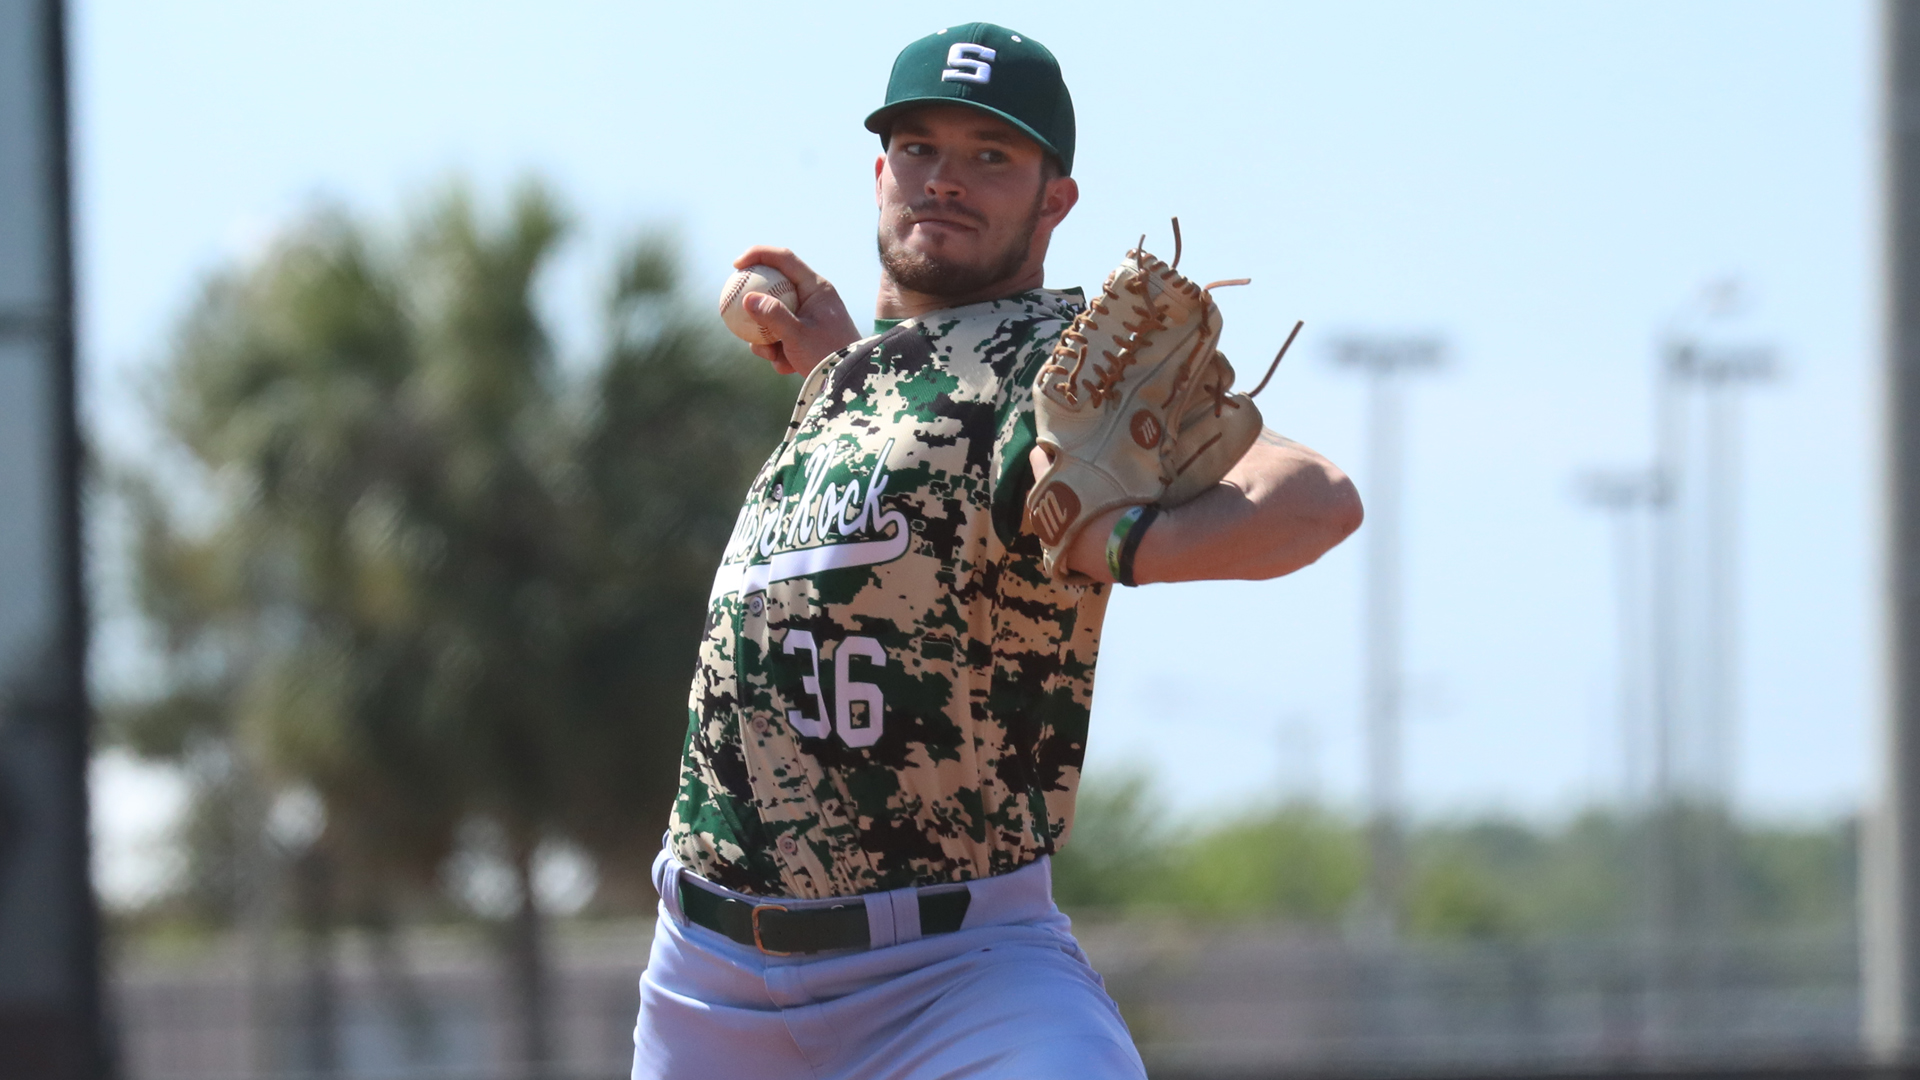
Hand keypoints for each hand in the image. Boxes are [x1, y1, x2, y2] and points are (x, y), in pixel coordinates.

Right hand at [732, 246, 861, 376]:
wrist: (850, 383)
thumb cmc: (829, 355)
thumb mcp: (798, 336)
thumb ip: (773, 316)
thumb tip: (748, 299)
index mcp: (816, 288)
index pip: (785, 259)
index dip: (759, 255)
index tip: (736, 266)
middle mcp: (812, 299)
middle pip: (774, 288)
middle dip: (755, 304)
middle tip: (734, 307)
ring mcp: (807, 319)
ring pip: (773, 318)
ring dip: (765, 339)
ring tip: (772, 355)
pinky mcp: (803, 338)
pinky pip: (780, 339)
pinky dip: (778, 354)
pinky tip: (787, 368)